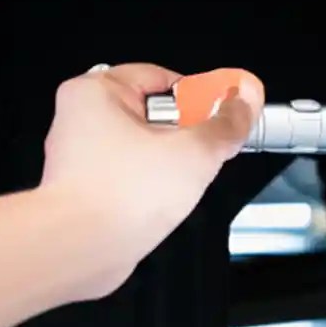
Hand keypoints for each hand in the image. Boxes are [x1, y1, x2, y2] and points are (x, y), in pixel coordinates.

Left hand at [39, 63, 264, 298]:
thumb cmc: (117, 195)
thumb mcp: (194, 151)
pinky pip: (130, 175)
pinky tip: (161, 200)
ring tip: (181, 180)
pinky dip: (150, 185)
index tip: (223, 111)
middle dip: (185, 133)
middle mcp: (80, 120)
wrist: (82, 249)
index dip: (198, 96)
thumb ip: (227, 124)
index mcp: (95, 93)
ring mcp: (80, 157)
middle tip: (205, 149)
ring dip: (169, 162)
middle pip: (152, 113)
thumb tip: (246, 101)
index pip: (160, 77)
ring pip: (142, 147)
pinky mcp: (87, 189)